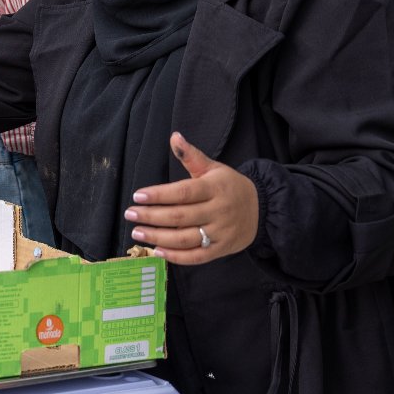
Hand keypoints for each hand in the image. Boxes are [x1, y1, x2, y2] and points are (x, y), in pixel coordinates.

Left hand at [124, 132, 258, 265]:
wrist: (263, 209)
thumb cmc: (230, 186)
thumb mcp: (214, 168)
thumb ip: (191, 155)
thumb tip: (174, 136)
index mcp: (214, 188)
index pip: (183, 192)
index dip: (159, 195)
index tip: (137, 196)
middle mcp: (218, 211)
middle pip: (180, 216)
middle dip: (152, 216)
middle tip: (130, 214)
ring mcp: (221, 232)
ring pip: (186, 238)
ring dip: (158, 237)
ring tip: (137, 233)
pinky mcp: (222, 249)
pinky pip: (197, 256)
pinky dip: (176, 257)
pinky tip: (157, 251)